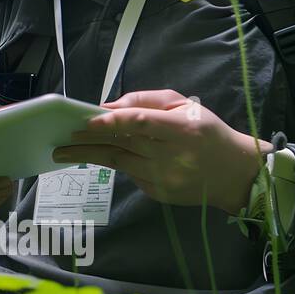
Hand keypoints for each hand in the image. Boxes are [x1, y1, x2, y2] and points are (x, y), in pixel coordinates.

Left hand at [52, 89, 269, 214]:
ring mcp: (164, 177)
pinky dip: (118, 163)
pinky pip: (130, 174)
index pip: (139, 123)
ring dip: (88, 155)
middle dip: (87, 140)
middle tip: (60, 137)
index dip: (111, 122)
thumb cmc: (206, 131)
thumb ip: (146, 100)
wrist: (234, 173)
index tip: (85, 121)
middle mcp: (171, 155)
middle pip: (121, 144)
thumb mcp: (184, 104)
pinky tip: (106, 156)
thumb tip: (108, 107)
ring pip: (118, 162)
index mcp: (181, 128)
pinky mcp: (159, 193)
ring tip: (62, 151)